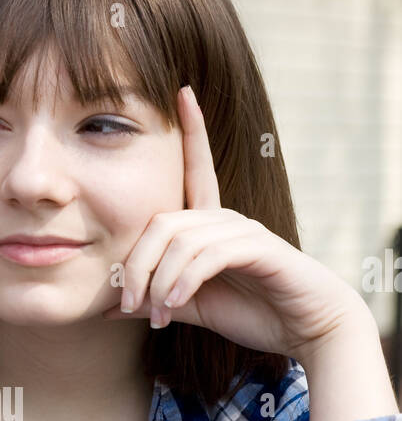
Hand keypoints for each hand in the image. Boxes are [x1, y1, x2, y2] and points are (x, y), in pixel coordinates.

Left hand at [102, 85, 368, 363]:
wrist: (307, 329)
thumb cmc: (253, 314)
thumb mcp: (192, 307)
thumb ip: (157, 300)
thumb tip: (113, 307)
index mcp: (211, 225)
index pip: (195, 170)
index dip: (192, 130)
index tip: (182, 91)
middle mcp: (227, 218)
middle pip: (162, 223)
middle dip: (136, 266)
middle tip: (125, 304)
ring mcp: (244, 230)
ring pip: (182, 241)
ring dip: (159, 283)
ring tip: (157, 314)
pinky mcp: (259, 248)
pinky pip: (209, 255)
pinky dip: (184, 282)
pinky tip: (176, 305)